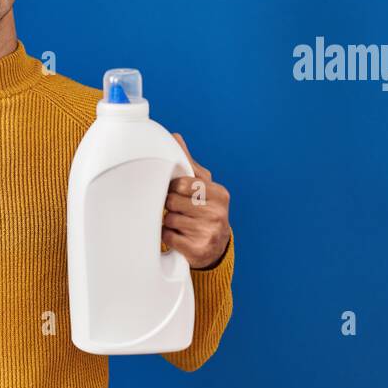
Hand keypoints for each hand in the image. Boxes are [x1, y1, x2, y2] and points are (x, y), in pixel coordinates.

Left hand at [163, 132, 230, 269]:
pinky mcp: (198, 249)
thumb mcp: (202, 186)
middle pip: (173, 201)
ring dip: (168, 221)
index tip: (175, 191)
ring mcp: (209, 232)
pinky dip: (167, 236)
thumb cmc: (204, 210)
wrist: (215, 246)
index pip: (184, 183)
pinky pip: (168, 237)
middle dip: (170, 204)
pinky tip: (177, 235)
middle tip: (176, 208)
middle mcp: (218, 212)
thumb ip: (188, 164)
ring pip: (169, 218)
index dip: (173, 187)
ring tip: (179, 223)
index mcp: (220, 193)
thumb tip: (175, 137)